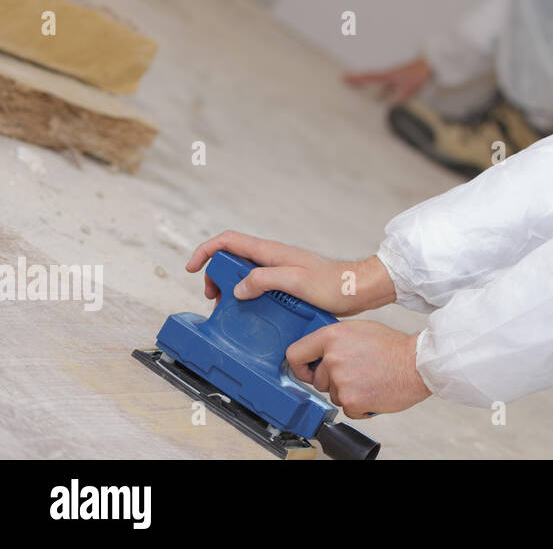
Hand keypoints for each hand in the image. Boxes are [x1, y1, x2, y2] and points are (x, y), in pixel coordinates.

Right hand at [186, 230, 395, 315]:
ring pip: (244, 274)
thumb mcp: (296, 282)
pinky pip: (258, 285)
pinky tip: (250, 313)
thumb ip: (265, 280)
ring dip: (231, 288)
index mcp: (272, 252)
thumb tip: (238, 288)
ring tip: (228, 308)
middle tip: (213, 298)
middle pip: (232, 259)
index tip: (193, 269)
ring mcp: (280, 270)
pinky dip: (247, 296)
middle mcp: (273, 258)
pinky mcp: (287, 283)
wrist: (358, 290)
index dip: (206, 251)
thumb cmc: (333, 284)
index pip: (230, 241)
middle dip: (216, 275)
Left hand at [286, 320, 430, 417]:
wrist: (417, 364)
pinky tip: (374, 391)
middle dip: (333, 380)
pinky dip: (359, 405)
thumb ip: (336, 340)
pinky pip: (347, 408)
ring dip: (348, 392)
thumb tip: (319, 352)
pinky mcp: (351, 401)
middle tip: (357, 372)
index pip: (295, 354)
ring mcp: (341, 381)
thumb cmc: (394, 346)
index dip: (299, 367)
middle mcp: (333, 359)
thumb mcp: (360, 329)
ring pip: (333, 395)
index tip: (307, 372)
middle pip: (317, 380)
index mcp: (333, 337)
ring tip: (369, 379)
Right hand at [343, 57, 432, 104]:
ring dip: (371, 87)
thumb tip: (389, 106)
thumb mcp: (409, 88)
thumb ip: (399, 97)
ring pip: (379, 84)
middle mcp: (389, 75)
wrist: (432, 64)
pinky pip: (388, 86)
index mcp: (388, 75)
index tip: (343, 77)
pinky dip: (383, 91)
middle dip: (359, 81)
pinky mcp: (401, 80)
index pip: (368, 77)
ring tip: (360, 92)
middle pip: (370, 79)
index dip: (356, 78)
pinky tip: (382, 98)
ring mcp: (395, 77)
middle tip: (345, 81)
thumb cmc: (419, 73)